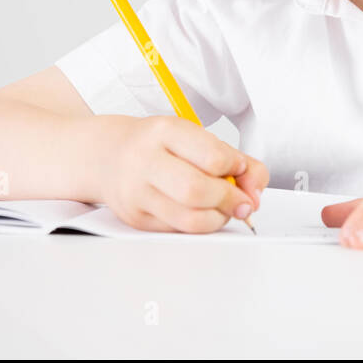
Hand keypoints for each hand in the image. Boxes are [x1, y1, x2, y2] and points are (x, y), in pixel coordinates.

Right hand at [99, 115, 268, 232]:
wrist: (105, 155)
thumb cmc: (155, 145)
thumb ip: (233, 157)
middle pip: (198, 190)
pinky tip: (202, 213)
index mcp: (164, 131)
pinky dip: (200, 225)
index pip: (212, 156)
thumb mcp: (192, 136)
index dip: (237, 168)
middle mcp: (145, 161)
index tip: (241, 170)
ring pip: (190, 218)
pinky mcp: (135, 218)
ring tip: (223, 209)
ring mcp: (136, 193)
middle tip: (241, 201)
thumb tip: (256, 188)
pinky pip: (179, 230)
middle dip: (230, 200)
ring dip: (218, 218)